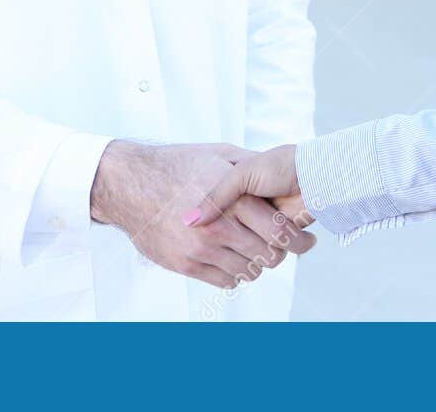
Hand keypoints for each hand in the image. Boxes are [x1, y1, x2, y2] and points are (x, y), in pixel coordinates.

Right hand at [89, 140, 314, 288]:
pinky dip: (237, 273)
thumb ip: (253, 165)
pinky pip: (226, 281)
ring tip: (257, 249)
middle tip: (283, 245)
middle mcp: (219, 226)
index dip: (298, 238)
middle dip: (282, 252)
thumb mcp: (219, 154)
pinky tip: (235, 257)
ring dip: (258, 263)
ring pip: (250, 271)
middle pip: (270, 255)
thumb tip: (285, 173)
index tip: (305, 238)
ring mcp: (201, 248)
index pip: (280, 230)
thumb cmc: (176, 164)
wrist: (129, 183)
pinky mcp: (185, 264)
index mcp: (233, 197)